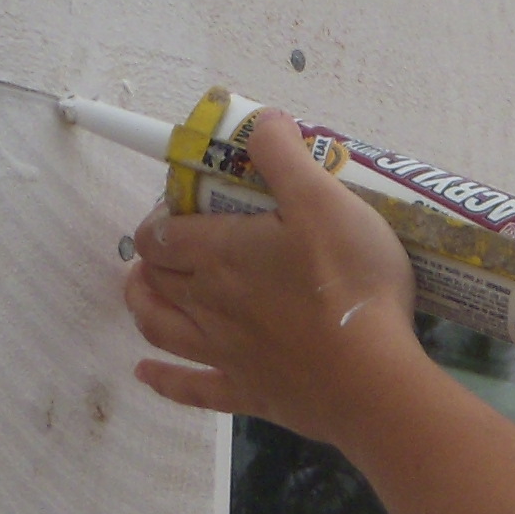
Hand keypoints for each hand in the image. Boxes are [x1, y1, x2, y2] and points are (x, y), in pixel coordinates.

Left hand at [122, 108, 422, 445]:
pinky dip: (162, 380)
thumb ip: (286, 155)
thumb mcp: (325, 199)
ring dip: (143, 305)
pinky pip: (190, 388)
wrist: (372, 378)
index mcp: (219, 253)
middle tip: (170, 242)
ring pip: (159, 326)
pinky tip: (145, 374)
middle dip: (152, 255)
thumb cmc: (350, 282)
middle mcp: (207, 303)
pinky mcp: (246, 392)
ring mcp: (223, 352)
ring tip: (142, 290)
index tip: (182, 206)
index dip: (160, 216)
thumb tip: (260, 121)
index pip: (162, 231)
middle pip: (156, 276)